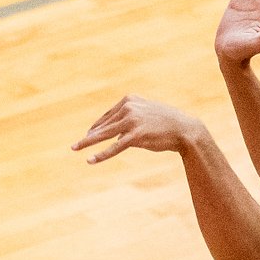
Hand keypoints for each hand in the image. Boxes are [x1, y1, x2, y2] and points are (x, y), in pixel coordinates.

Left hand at [72, 96, 208, 162]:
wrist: (185, 129)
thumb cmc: (167, 122)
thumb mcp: (146, 114)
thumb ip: (131, 118)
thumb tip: (117, 134)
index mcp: (130, 99)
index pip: (108, 115)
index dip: (97, 126)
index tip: (89, 135)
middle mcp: (128, 107)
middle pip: (103, 124)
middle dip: (90, 135)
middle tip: (76, 145)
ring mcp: (131, 121)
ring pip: (105, 134)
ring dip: (88, 143)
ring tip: (75, 148)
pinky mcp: (136, 135)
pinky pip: (115, 147)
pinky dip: (102, 154)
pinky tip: (91, 160)